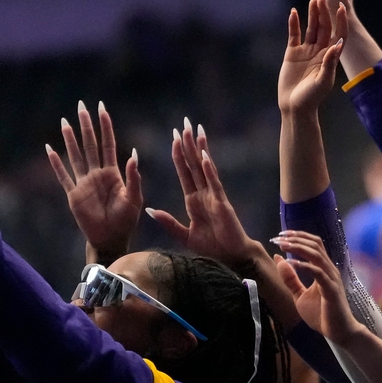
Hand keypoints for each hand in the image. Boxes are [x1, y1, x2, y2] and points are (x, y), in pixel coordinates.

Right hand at [47, 101, 142, 260]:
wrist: (112, 238)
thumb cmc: (126, 220)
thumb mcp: (134, 198)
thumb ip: (133, 178)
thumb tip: (133, 155)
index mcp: (114, 173)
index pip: (108, 144)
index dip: (105, 126)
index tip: (102, 108)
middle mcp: (97, 173)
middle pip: (90, 144)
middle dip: (86, 125)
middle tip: (82, 105)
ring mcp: (84, 182)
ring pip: (75, 155)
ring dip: (70, 138)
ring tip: (65, 121)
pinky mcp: (73, 194)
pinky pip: (63, 175)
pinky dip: (56, 162)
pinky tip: (49, 149)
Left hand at [147, 121, 255, 266]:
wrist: (231, 259)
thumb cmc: (212, 249)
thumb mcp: (184, 235)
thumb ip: (168, 221)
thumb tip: (150, 209)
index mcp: (194, 200)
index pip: (185, 172)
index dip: (179, 154)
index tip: (174, 137)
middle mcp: (204, 194)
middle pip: (194, 164)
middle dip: (189, 143)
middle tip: (185, 123)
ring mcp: (214, 197)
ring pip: (204, 169)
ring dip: (199, 150)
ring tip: (195, 131)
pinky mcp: (222, 204)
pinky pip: (214, 184)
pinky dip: (209, 170)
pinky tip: (204, 157)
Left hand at [273, 232, 363, 343]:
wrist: (339, 331)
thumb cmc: (321, 314)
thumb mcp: (300, 295)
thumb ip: (290, 279)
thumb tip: (278, 259)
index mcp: (323, 268)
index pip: (313, 244)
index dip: (298, 236)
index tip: (280, 236)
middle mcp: (329, 269)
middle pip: (315, 244)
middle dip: (296, 238)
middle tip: (278, 238)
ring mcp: (331, 278)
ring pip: (317, 254)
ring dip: (299, 247)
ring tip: (283, 245)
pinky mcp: (331, 289)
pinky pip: (318, 273)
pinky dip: (304, 266)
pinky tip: (292, 263)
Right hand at [278, 0, 347, 114]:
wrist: (295, 106)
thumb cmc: (312, 97)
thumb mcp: (323, 81)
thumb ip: (330, 63)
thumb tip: (337, 45)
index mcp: (331, 56)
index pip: (339, 34)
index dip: (340, 21)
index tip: (341, 7)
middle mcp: (320, 51)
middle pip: (324, 27)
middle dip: (324, 12)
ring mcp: (306, 51)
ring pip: (311, 28)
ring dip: (312, 14)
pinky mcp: (292, 53)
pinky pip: (294, 35)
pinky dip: (293, 23)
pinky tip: (293, 12)